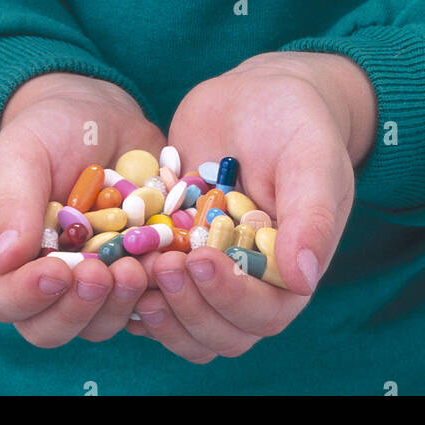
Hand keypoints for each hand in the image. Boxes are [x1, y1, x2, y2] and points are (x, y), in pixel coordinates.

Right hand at [0, 71, 167, 347]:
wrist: (100, 116)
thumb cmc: (48, 130)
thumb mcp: (21, 153)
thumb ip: (12, 202)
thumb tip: (5, 260)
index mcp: (1, 256)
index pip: (2, 299)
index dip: (27, 297)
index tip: (58, 272)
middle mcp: (42, 280)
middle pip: (49, 328)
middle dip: (77, 310)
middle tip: (104, 274)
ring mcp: (89, 281)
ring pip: (99, 324)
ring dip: (120, 305)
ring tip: (140, 265)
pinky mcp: (130, 273)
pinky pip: (144, 304)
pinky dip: (157, 293)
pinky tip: (168, 264)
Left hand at [125, 51, 377, 363]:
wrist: (255, 93)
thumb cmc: (295, 121)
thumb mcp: (311, 158)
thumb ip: (312, 217)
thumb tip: (304, 280)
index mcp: (289, 269)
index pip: (263, 314)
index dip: (230, 298)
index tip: (200, 259)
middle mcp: (250, 281)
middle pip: (220, 332)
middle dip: (188, 307)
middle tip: (162, 263)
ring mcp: (209, 270)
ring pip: (184, 325)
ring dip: (160, 312)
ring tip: (133, 271)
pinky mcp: (174, 252)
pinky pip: (152, 294)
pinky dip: (132, 293)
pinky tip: (112, 270)